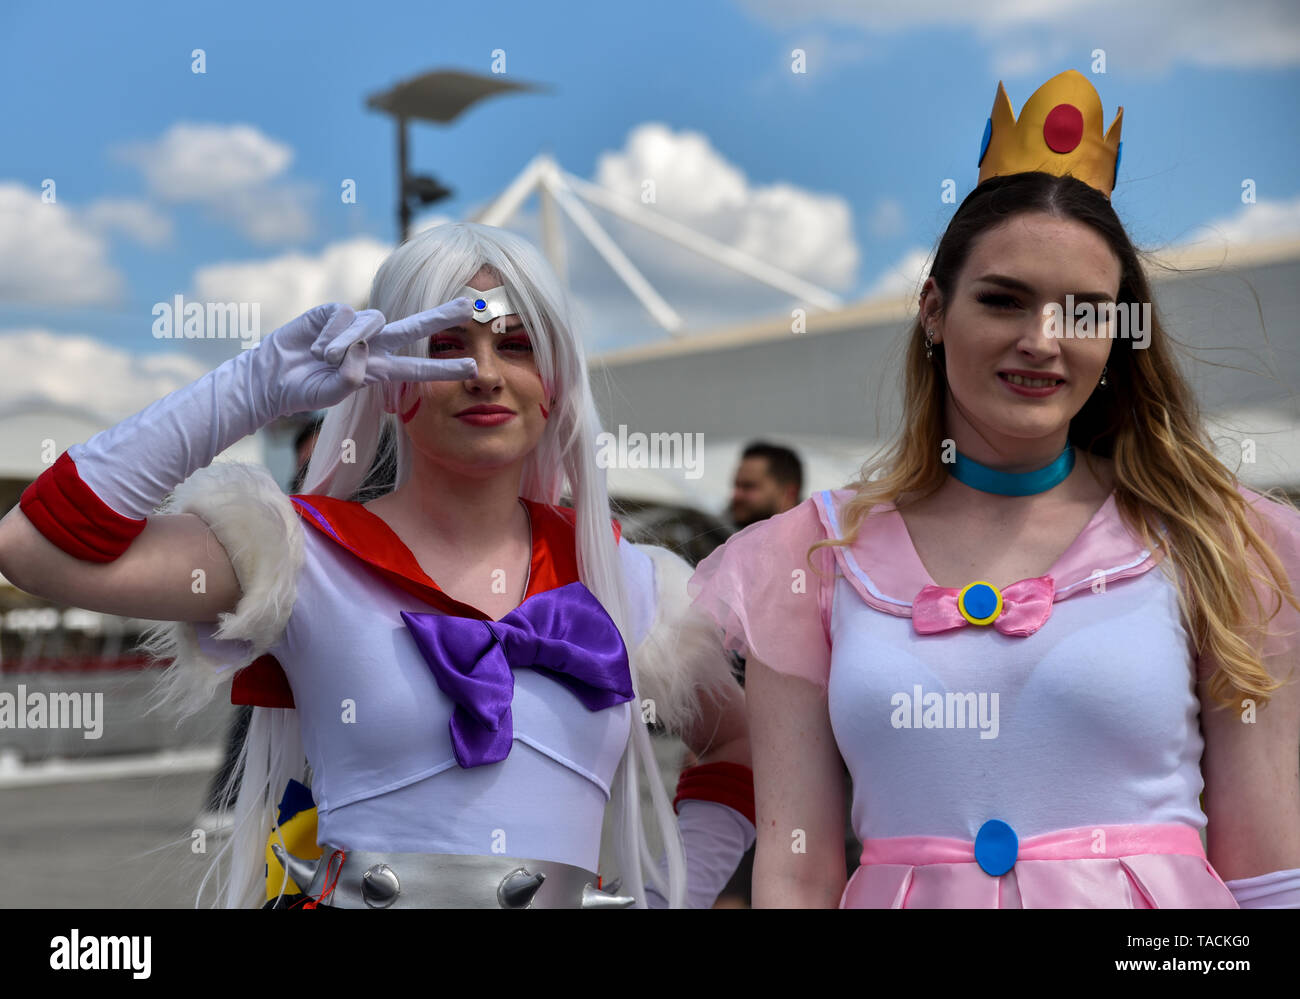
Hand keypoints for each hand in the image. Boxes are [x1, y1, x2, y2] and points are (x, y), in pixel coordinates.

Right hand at [257, 299, 479, 416]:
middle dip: (440, 316)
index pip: (418, 368)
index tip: (472, 367)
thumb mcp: (333, 392)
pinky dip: (328, 334)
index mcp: (378, 369)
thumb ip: (352, 375)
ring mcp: (354, 327)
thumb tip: (362, 346)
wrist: (272, 376)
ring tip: (322, 358)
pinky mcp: (334, 311)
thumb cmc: (304, 389)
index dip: (443, 368)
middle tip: (469, 306)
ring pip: (370, 324)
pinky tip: (313, 345)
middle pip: (413, 327)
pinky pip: (343, 316)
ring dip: (345, 344)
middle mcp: (372, 345)